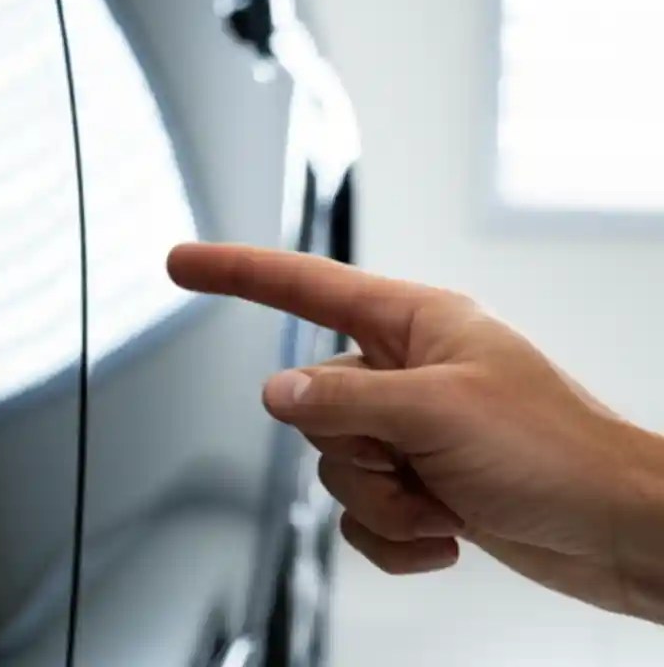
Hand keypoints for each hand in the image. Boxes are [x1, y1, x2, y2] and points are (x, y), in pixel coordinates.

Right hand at [168, 243, 663, 622]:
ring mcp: (413, 433)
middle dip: (356, 450)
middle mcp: (408, 374)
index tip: (181, 264)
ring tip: (446, 499)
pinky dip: (395, 536)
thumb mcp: (438, 412)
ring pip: (334, 467)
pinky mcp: (422, 486)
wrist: (622, 533)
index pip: (305, 288)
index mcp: (417, 325)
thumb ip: (343, 399)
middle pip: (313, 404)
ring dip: (383, 500)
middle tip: (418, 458)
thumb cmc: (560, 453)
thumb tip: (276, 393)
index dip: (236, 274)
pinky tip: (448, 534)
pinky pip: (360, 516)